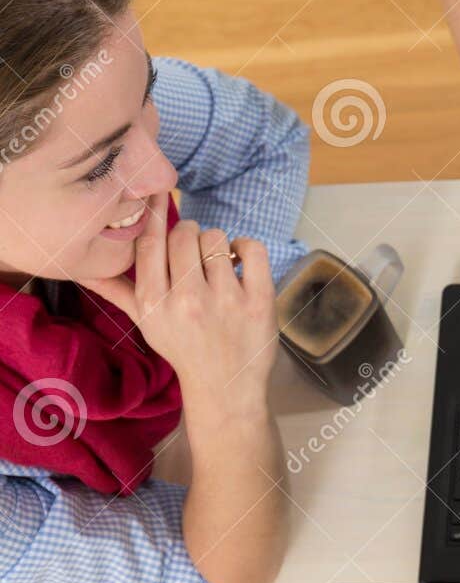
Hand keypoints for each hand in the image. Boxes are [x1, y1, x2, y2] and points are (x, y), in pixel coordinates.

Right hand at [82, 213, 276, 407]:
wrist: (224, 386)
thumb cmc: (183, 348)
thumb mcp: (145, 322)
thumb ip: (115, 290)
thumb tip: (78, 266)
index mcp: (153, 302)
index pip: (149, 242)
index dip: (154, 214)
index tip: (158, 196)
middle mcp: (186, 300)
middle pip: (184, 233)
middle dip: (189, 234)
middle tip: (194, 252)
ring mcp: (224, 300)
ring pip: (216, 238)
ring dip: (216, 244)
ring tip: (216, 264)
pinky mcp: (258, 300)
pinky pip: (252, 248)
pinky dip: (246, 247)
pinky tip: (239, 261)